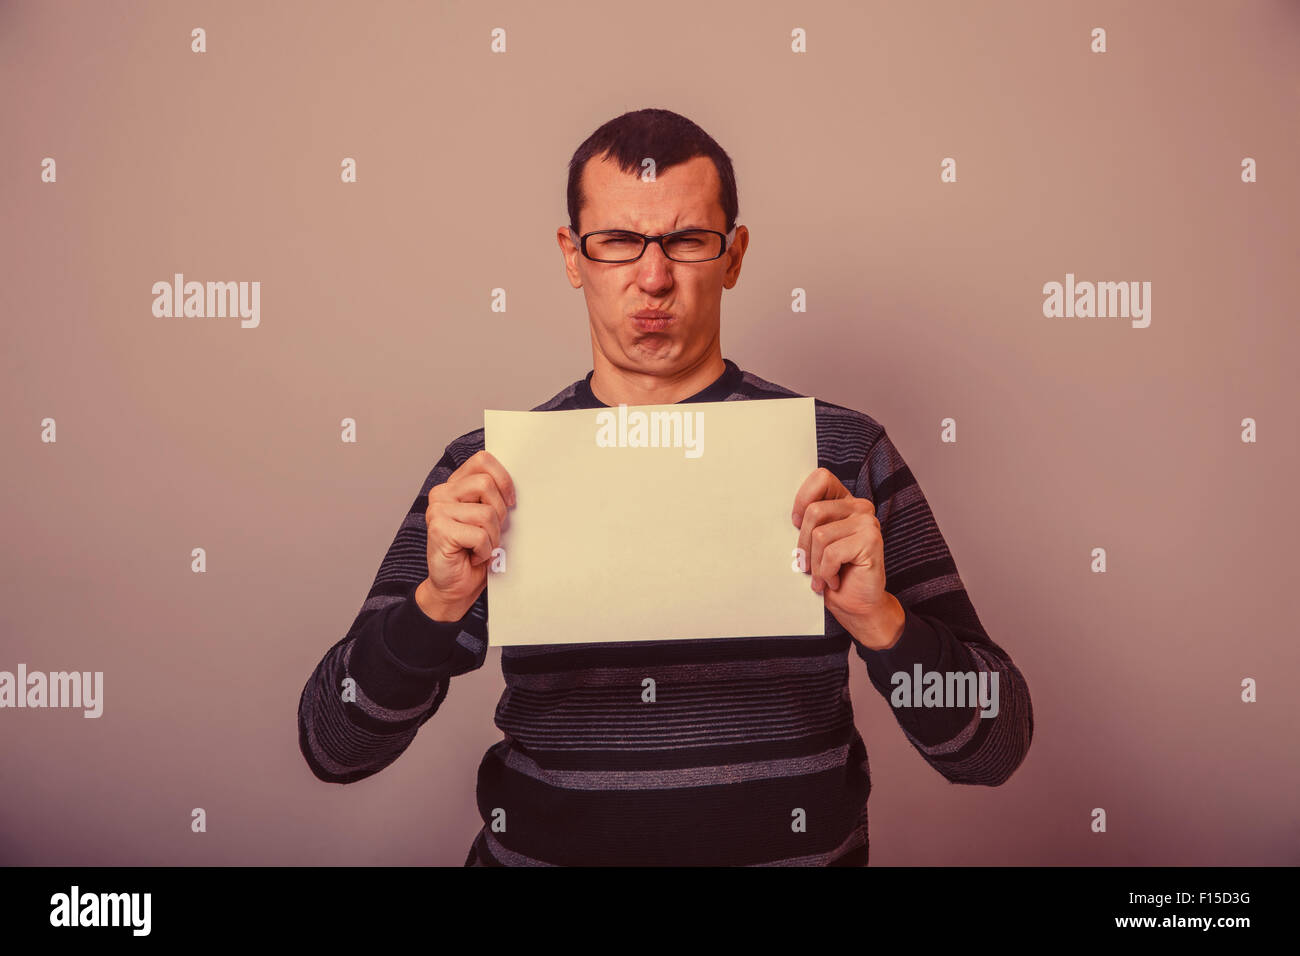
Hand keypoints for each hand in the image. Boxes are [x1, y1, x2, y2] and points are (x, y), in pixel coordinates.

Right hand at [419, 450, 515, 621]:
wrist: (456, 587)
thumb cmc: (475, 552)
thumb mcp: (489, 519)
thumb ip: (493, 497)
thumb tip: (518, 482)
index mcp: (454, 485)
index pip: (482, 460)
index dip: (503, 479)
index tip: (510, 501)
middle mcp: (442, 493)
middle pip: (486, 484)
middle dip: (499, 513)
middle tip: (491, 532)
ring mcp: (437, 510)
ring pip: (486, 513)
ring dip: (492, 536)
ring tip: (481, 547)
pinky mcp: (439, 529)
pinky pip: (479, 535)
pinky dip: (484, 550)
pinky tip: (473, 556)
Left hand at [792, 467, 902, 649]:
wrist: (857, 606)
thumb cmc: (833, 574)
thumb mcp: (813, 543)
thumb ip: (807, 521)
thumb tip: (782, 509)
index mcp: (845, 502)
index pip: (820, 478)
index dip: (802, 499)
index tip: (796, 524)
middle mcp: (860, 508)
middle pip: (814, 511)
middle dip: (804, 545)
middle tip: (808, 566)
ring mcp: (868, 523)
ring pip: (820, 535)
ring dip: (815, 564)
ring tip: (824, 577)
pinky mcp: (871, 541)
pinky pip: (832, 553)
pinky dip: (827, 572)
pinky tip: (835, 580)